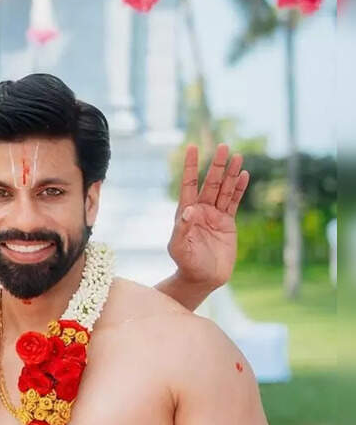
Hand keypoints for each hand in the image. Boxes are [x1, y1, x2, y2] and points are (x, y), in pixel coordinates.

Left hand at [167, 144, 249, 290]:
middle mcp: (200, 210)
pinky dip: (240, 189)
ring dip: (231, 173)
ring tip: (238, 156)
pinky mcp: (227, 223)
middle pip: (210, 183)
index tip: (192, 147)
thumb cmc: (186, 263)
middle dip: (217, 165)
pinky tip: (244, 175)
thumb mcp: (179, 247)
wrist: (203, 278)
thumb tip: (189, 210)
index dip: (191, 166)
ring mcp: (214, 215)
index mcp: (185, 212)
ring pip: (224, 190)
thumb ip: (182, 228)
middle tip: (224, 146)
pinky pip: (234, 202)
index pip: (189, 184)